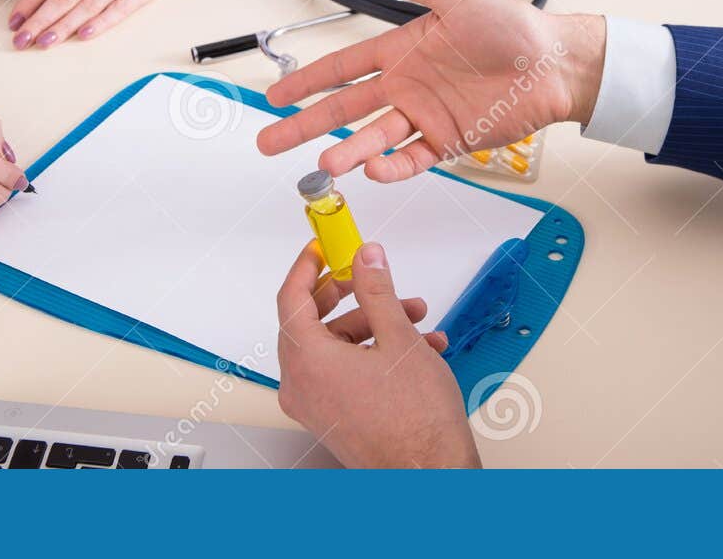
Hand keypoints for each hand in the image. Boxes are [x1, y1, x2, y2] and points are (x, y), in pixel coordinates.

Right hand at [256, 0, 606, 181]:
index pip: (343, 67)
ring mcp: (427, 116)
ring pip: (374, 138)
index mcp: (402, 50)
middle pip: (345, 108)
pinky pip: (414, 159)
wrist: (555, 62)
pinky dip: (393, 167)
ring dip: (347, 151)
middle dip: (305, 125)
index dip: (308, 81)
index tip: (276, 94)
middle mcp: (408, 85)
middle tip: (270, 141)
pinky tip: (374, 169)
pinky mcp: (451, 140)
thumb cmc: (513, 26)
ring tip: (323, 165)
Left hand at [276, 240, 479, 468]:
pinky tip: (414, 349)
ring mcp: (314, 406)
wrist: (430, 475)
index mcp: (307, 361)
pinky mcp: (331, 418)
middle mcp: (301, 385)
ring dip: (372, 326)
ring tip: (414, 319)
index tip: (322, 249)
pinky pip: (343, 372)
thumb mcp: (399, 338)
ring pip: (334, 348)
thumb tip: (366, 259)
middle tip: (369, 278)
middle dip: (351, 297)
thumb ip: (377, 290)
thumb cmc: (416, 421)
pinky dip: (372, 354)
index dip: (308, 267)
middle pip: (312, 323)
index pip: (291, 298)